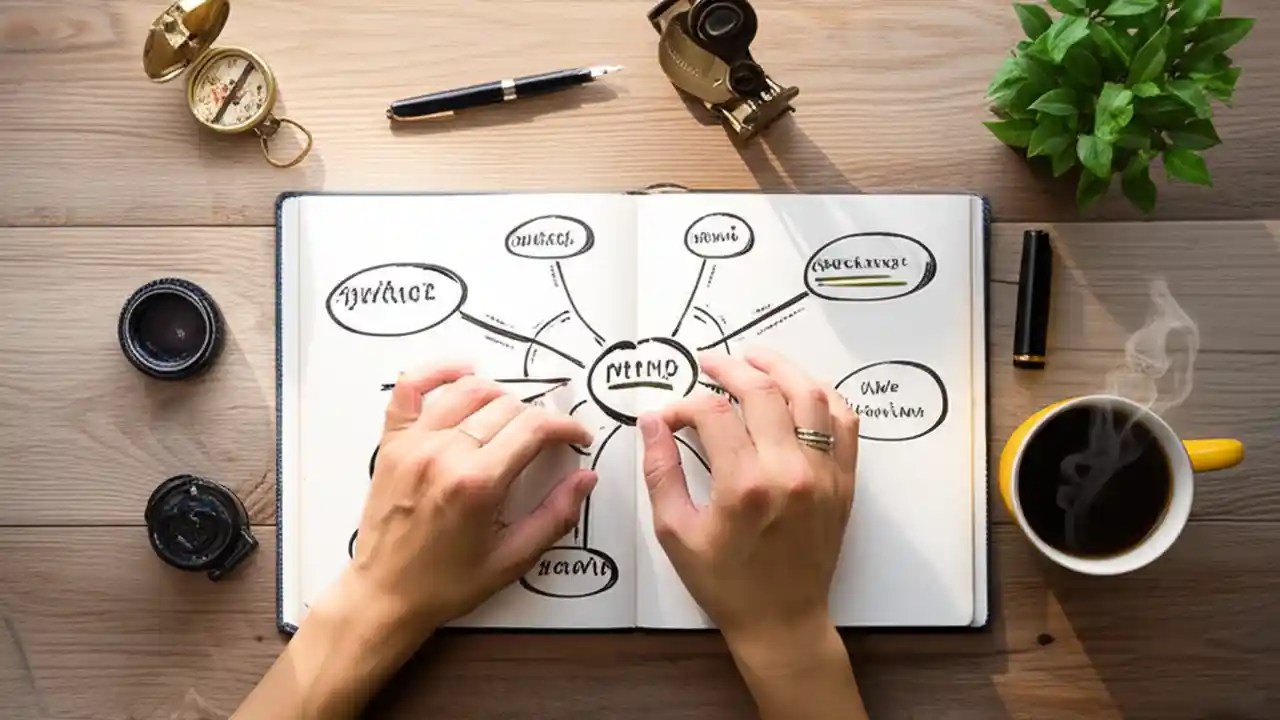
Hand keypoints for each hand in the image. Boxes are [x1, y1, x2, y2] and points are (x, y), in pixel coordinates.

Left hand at [344, 362, 596, 637]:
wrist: (384, 596)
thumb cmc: (445, 584)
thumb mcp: (512, 560)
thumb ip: (555, 516)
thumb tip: (585, 478)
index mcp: (478, 483)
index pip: (535, 428)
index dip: (566, 426)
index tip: (577, 437)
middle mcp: (444, 454)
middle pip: (506, 407)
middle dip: (538, 418)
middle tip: (547, 439)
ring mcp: (414, 444)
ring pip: (468, 391)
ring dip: (500, 396)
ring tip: (513, 416)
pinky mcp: (391, 443)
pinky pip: (410, 387)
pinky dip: (437, 372)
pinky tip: (463, 372)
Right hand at [638, 348, 864, 719]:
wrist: (781, 620)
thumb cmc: (724, 582)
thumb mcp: (675, 532)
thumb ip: (660, 472)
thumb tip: (651, 421)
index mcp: (744, 486)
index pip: (712, 414)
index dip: (686, 404)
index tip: (671, 416)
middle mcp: (789, 471)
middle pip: (763, 391)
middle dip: (731, 369)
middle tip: (710, 363)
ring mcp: (824, 474)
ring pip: (810, 395)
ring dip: (781, 368)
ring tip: (755, 358)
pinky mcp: (845, 481)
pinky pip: (844, 422)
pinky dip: (824, 396)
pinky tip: (801, 389)